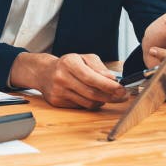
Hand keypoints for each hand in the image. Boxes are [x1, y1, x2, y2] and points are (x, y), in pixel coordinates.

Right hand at [10, 52, 128, 109]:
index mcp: (69, 63)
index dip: (108, 85)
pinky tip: (91, 97)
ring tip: (106, 95)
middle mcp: (61, 77)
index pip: (91, 77)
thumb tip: (112, 79)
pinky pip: (80, 106)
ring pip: (88, 103)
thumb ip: (99, 67)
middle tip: (122, 96)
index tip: (122, 89)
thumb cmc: (68, 65)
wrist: (44, 72)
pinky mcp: (56, 101)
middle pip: (91, 93)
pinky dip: (90, 103)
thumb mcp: (84, 58)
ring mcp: (58, 91)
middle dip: (110, 96)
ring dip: (101, 101)